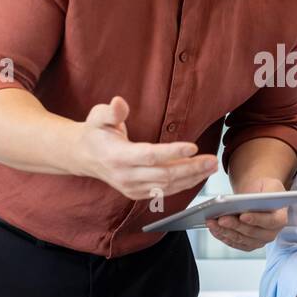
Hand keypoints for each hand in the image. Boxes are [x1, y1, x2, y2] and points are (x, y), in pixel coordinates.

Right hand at [73, 96, 216, 200]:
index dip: (172, 153)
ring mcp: (132, 188)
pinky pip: (165, 191)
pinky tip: (198, 175)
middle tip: (212, 159)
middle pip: (164, 175)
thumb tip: (120, 102)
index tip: (192, 147)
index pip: (149, 156)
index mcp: (117, 156)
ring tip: (211, 166)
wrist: (84, 156)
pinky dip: (184, 184)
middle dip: (191, 168)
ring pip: (167, 186)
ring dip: (192, 177)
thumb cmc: (95, 133)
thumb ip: (111, 111)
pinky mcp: (138, 194)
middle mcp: (125, 176)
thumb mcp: (98, 117)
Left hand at [206, 177, 289, 252]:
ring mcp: (259, 241)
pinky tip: (213, 228)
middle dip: (235, 226)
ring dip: (225, 232)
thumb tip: (247, 201)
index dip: (256, 219)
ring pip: (241, 240)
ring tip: (212, 223)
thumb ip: (264, 193)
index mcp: (280, 218)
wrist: (259, 196)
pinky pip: (234, 243)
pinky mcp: (247, 244)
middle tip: (221, 219)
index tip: (242, 216)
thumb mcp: (269, 185)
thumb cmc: (264, 190)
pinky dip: (223, 236)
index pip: (270, 221)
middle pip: (252, 233)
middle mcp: (271, 233)